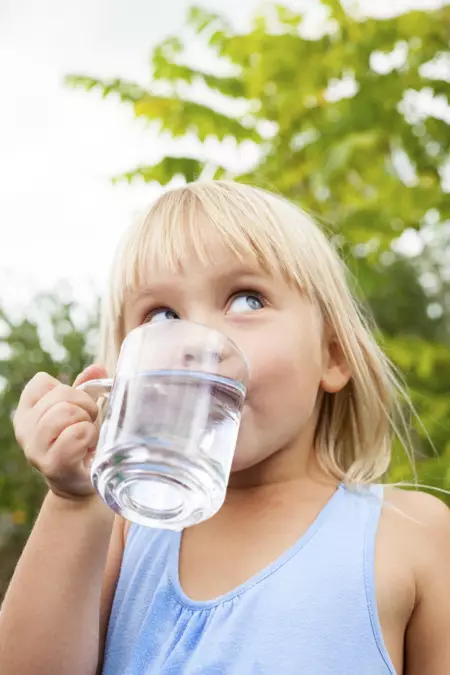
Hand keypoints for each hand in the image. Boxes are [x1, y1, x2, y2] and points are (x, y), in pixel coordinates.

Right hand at [13, 365, 107, 500]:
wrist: (80, 483)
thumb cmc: (80, 442)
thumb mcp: (80, 411)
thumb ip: (86, 388)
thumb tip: (97, 367)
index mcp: (27, 412)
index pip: (41, 382)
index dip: (67, 390)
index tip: (75, 407)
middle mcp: (24, 430)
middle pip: (60, 395)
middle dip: (85, 405)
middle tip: (88, 423)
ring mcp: (34, 449)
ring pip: (66, 412)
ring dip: (87, 422)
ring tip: (87, 436)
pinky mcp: (52, 465)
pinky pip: (76, 434)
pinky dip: (89, 437)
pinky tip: (87, 449)